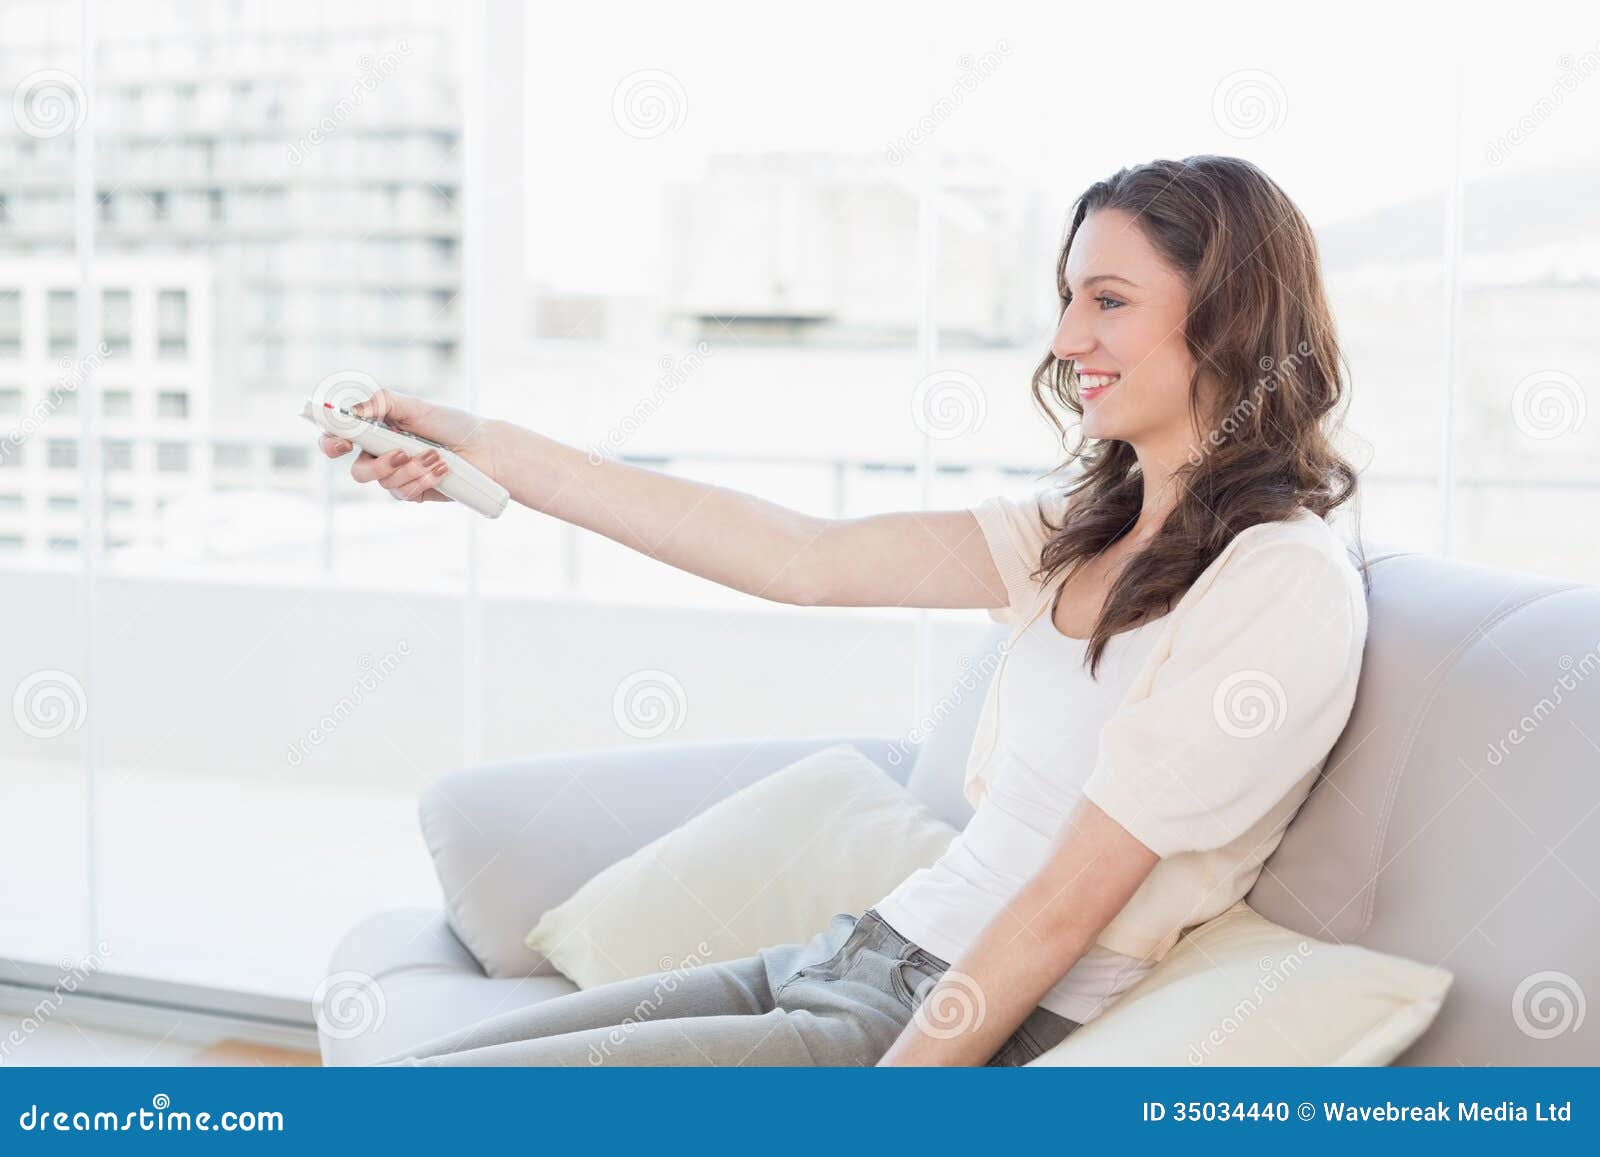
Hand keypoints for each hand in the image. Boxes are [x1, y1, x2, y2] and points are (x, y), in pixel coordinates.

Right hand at [317, 387, 502, 503]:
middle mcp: (381, 456)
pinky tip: (441, 468)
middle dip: (378, 465)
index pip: (339, 439)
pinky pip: (405, 493)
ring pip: (385, 483)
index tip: (343, 444)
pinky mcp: (413, 492)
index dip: (331, 444)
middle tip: (399, 454)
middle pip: (358, 472)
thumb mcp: (415, 406)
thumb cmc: (450, 423)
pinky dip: (424, 479)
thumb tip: (354, 411)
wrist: (484, 448)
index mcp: (375, 431)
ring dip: (412, 468)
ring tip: (435, 454)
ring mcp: (396, 477)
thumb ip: (382, 402)